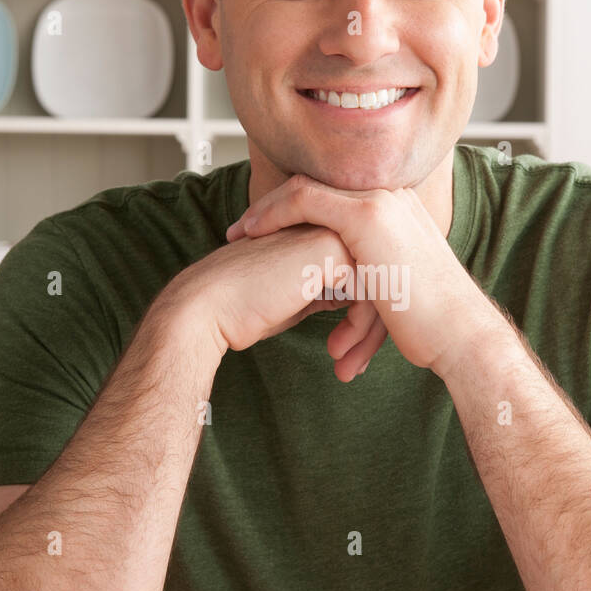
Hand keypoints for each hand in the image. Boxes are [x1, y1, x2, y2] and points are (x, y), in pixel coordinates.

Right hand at [164, 222, 387, 380]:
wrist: (210, 307)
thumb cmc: (247, 307)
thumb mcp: (300, 296)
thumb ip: (328, 288)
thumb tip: (357, 299)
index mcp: (322, 232)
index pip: (368, 274)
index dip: (367, 317)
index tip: (356, 352)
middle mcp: (331, 224)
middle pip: (380, 278)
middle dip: (373, 328)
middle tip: (357, 363)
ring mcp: (333, 230)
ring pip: (380, 285)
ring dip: (368, 334)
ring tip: (349, 366)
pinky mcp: (332, 248)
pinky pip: (370, 292)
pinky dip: (361, 329)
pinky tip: (341, 353)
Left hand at [225, 174, 493, 374]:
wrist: (461, 336)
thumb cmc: (430, 326)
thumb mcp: (395, 288)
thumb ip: (369, 275)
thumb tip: (340, 290)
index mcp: (396, 211)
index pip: (333, 196)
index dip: (293, 211)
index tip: (263, 233)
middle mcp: (390, 198)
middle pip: (314, 187)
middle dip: (271, 210)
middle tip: (238, 232)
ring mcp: (380, 203)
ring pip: (304, 191)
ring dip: (266, 215)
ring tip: (239, 240)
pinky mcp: (368, 217)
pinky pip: (304, 201)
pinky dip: (273, 216)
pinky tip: (252, 238)